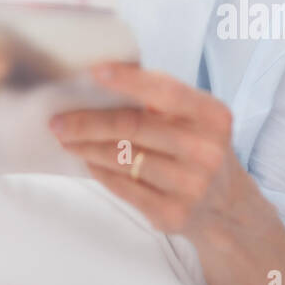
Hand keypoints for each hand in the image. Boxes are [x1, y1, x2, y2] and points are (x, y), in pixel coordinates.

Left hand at [49, 61, 240, 237]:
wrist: (227, 207)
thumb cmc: (197, 148)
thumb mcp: (196, 119)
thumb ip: (160, 100)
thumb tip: (99, 80)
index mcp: (213, 116)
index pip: (165, 91)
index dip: (128, 80)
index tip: (93, 71)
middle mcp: (205, 150)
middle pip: (133, 127)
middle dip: (87, 122)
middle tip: (56, 120)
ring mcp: (191, 186)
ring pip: (123, 159)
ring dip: (86, 147)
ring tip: (65, 138)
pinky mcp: (173, 214)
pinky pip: (123, 187)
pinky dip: (99, 171)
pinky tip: (87, 160)